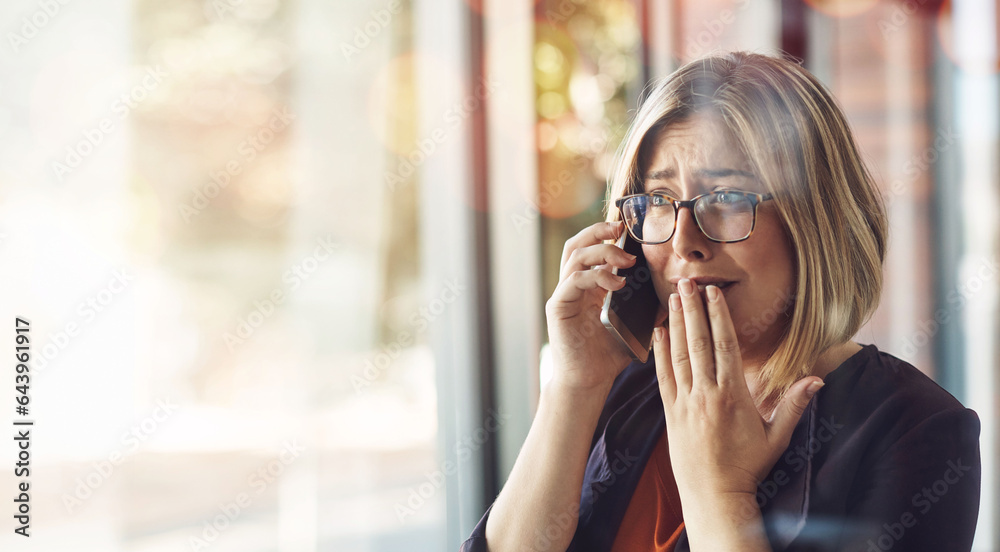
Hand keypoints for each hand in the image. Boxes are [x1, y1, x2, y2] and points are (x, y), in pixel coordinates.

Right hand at [545, 221, 636, 390]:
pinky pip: (573, 280)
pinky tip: (616, 284)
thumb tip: (678, 289)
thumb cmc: (609, 354)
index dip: (607, 232)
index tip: (631, 227)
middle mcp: (573, 284)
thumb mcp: (636, 323)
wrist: (589, 381)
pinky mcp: (558, 306)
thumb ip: (649, 304)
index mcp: (588, 284)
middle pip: (577, 243)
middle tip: (621, 230)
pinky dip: (595, 276)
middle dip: (598, 230)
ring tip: (626, 260)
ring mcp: (564, 294)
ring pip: (575, 256)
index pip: (592, 247)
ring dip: (602, 251)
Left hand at [653, 279, 823, 504]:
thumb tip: (818, 378)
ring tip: (672, 297)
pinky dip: (660, 352)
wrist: (715, 495)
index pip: (725, 345)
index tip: (713, 292)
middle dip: (692, 309)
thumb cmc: (748, 466)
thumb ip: (793, 405)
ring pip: (679, 355)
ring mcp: (685, 403)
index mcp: (733, 395)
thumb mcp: (776, 437)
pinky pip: (663, 377)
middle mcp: (706, 395)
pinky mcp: (671, 413)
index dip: (718, 315)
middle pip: (698, 343)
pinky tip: (658, 331)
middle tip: (686, 281)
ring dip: (675, 323)